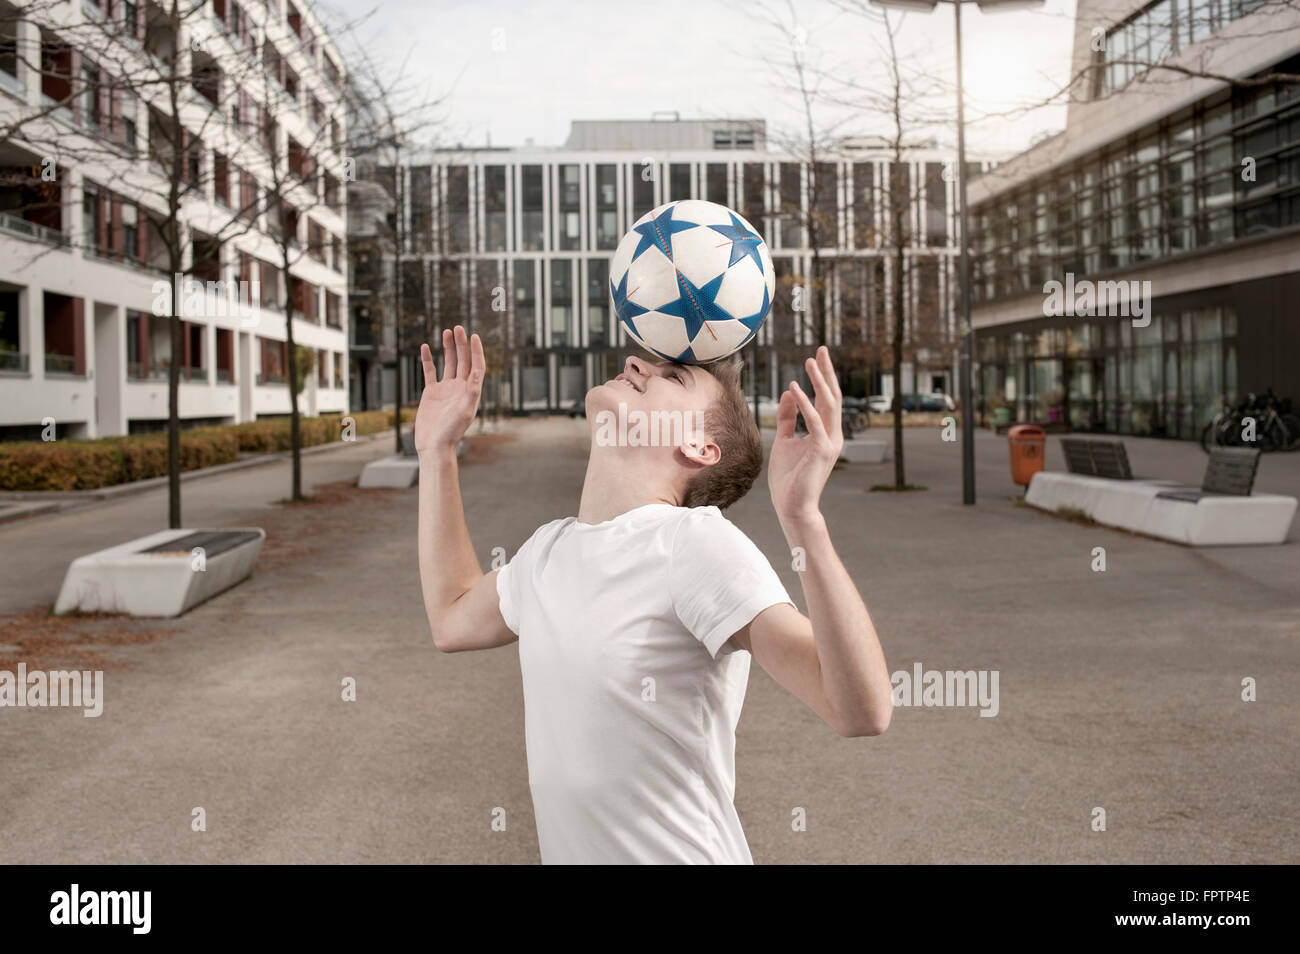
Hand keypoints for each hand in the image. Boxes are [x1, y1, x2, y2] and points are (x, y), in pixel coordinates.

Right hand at [415, 325, 483, 457]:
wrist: (434, 446)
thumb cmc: (451, 432)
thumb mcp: (465, 411)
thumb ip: (472, 392)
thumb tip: (479, 373)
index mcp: (471, 391)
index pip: (476, 366)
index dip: (476, 351)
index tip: (474, 336)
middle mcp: (460, 388)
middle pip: (463, 360)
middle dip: (462, 344)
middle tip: (458, 328)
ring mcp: (446, 389)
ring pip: (448, 363)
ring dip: (449, 347)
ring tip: (448, 332)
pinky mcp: (431, 392)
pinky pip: (430, 371)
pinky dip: (427, 359)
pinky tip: (425, 347)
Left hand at [768, 346, 842, 522]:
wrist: (791, 505)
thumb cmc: (788, 477)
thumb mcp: (785, 440)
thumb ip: (787, 417)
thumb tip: (789, 391)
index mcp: (825, 432)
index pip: (826, 399)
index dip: (822, 377)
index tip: (816, 356)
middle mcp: (832, 435)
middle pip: (833, 396)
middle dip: (826, 372)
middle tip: (821, 349)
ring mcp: (830, 442)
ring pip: (828, 404)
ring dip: (819, 381)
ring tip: (810, 361)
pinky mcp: (822, 450)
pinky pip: (814, 421)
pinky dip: (805, 403)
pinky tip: (795, 388)